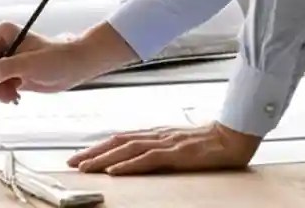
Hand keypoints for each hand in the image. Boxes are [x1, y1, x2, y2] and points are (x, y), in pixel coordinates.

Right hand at [0, 21, 136, 103]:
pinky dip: (2, 94)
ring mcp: (5, 60)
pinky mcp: (10, 73)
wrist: (74, 68)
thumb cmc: (57, 59)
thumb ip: (7, 69)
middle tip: (3, 96)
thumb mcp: (31, 64)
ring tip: (12, 98)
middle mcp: (1, 45)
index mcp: (3, 33)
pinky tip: (15, 97)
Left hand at [67, 122, 261, 175]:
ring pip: (127, 149)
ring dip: (104, 159)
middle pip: (117, 141)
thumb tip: (139, 156)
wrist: (232, 137)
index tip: (80, 155)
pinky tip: (116, 171)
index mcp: (155, 133)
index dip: (98, 146)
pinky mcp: (176, 153)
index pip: (120, 138)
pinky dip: (129, 165)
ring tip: (86, 168)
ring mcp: (165, 142)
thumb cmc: (208, 142)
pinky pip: (148, 159)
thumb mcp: (178, 143)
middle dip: (93, 153)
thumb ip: (159, 147)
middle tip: (72, 162)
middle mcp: (156, 135)